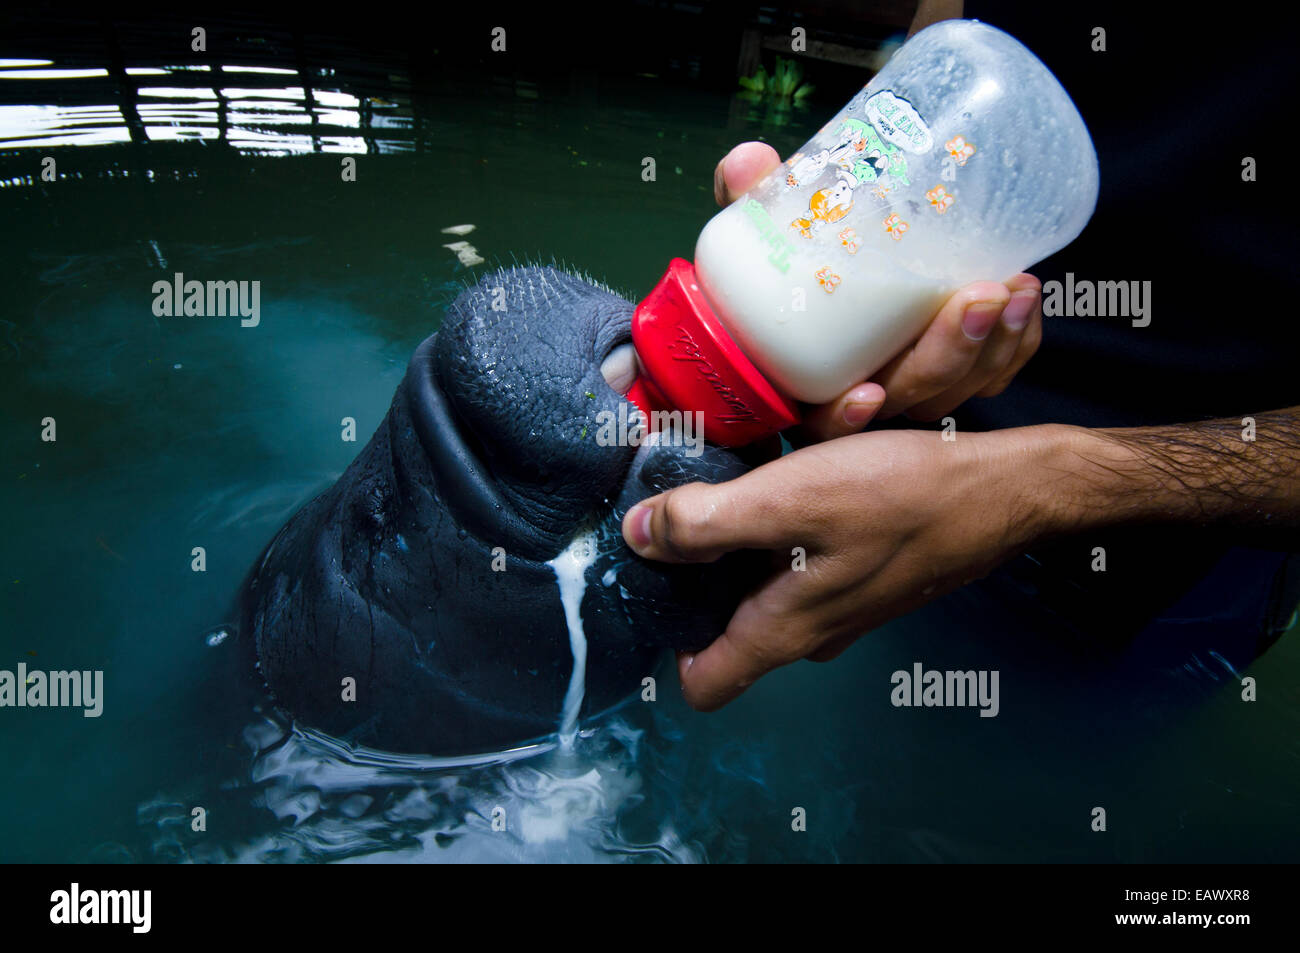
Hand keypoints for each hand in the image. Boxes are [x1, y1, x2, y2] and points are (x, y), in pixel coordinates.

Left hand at [623, 424, 1076, 709]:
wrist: (1004, 489)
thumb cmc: (903, 498)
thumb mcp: (789, 501)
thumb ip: (704, 523)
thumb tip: (638, 535)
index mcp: (782, 631)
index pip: (703, 684)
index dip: (666, 642)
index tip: (651, 580)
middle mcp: (809, 631)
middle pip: (725, 624)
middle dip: (701, 569)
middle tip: (695, 502)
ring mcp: (839, 604)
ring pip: (763, 584)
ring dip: (748, 535)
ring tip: (749, 473)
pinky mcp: (860, 571)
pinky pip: (801, 558)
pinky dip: (789, 522)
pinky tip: (799, 470)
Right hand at [714, 142, 1043, 441]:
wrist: (832, 252)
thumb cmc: (790, 254)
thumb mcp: (763, 224)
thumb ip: (754, 196)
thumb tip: (746, 162)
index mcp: (806, 376)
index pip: (821, 421)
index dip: (844, 419)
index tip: (866, 391)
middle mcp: (860, 389)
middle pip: (910, 400)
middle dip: (951, 357)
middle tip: (980, 295)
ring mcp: (911, 381)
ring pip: (959, 390)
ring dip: (995, 348)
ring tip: (1018, 287)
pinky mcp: (952, 363)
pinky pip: (990, 372)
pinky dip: (1013, 344)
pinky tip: (1026, 301)